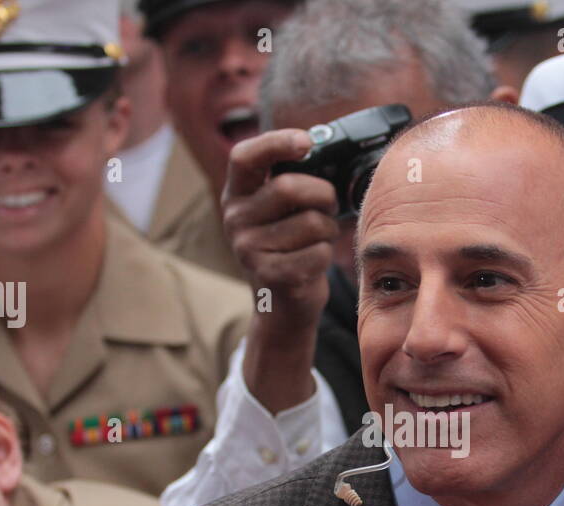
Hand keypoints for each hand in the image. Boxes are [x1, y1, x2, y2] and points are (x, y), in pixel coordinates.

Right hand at [222, 128, 339, 413]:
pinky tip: (314, 263)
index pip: (244, 157)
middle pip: (290, 188)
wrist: (283, 304)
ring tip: (318, 239)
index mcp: (236, 194)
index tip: (306, 142)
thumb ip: (291, 181)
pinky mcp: (270, 275)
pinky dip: (326, 256)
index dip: (275, 142)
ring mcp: (248, 249)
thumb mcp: (280, 211)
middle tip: (328, 205)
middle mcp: (235, 219)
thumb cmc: (291, 246)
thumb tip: (321, 148)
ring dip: (327, 229)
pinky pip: (317, 253)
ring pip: (311, 222)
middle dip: (323, 195)